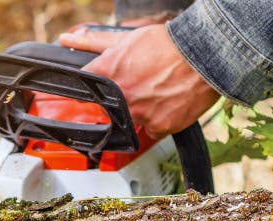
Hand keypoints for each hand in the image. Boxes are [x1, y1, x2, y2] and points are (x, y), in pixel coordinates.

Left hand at [58, 24, 219, 138]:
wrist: (205, 54)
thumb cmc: (169, 44)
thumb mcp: (127, 39)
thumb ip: (95, 42)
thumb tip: (67, 39)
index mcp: (107, 75)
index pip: (83, 92)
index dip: (89, 94)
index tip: (92, 97)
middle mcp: (120, 98)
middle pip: (109, 110)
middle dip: (121, 101)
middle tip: (142, 87)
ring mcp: (139, 115)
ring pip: (133, 121)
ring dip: (142, 110)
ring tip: (159, 92)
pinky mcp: (159, 127)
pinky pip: (153, 130)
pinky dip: (160, 120)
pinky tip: (169, 104)